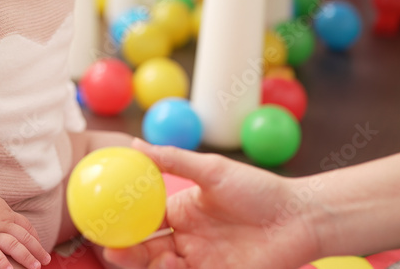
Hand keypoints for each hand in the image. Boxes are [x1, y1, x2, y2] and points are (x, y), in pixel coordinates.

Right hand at [0, 193, 51, 268]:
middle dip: (37, 250)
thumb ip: (1, 212)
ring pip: (14, 246)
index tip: (40, 246)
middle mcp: (2, 224)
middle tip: (45, 260)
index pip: (26, 226)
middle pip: (24, 238)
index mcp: (6, 214)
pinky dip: (2, 261)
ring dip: (26, 257)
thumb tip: (8, 217)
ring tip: (35, 267)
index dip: (35, 237)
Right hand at [103, 139, 322, 268]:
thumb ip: (173, 160)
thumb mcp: (212, 170)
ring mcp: (200, 261)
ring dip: (148, 267)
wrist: (300, 219)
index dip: (118, 224)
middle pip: (143, 250)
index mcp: (180, 211)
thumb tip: (135, 144)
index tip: (99, 222)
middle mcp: (185, 239)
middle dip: (123, 254)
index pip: (140, 220)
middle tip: (112, 250)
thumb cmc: (260, 190)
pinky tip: (174, 266)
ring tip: (160, 259)